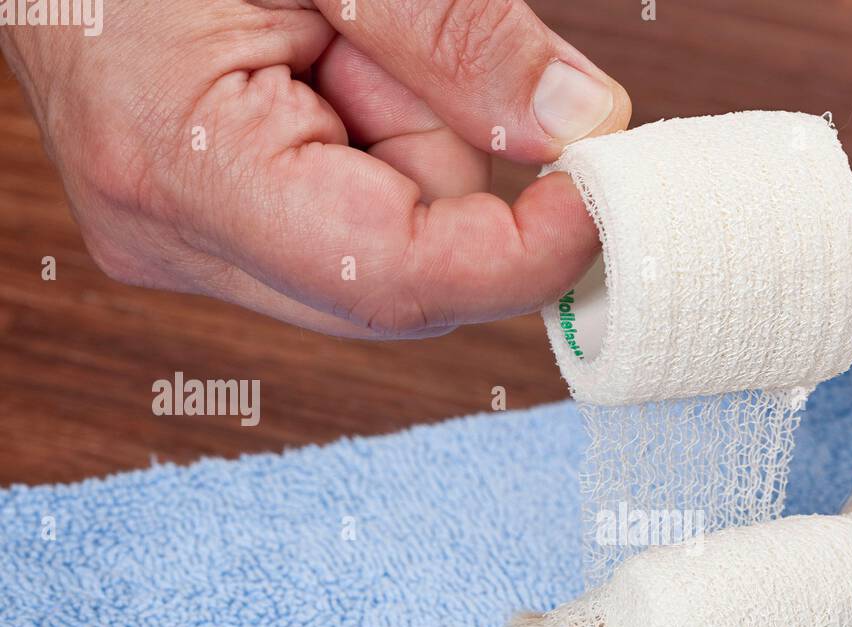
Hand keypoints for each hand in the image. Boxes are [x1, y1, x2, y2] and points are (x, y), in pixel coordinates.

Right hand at [0, 0, 629, 337]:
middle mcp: (174, 239)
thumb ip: (456, 37)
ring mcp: (188, 247)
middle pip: (398, 286)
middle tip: (411, 56)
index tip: (598, 199)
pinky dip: (372, 160)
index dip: (518, 256)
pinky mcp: (211, 237)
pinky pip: (348, 236)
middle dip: (449, 178)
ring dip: (405, 157)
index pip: (392, 277)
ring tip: (331, 45)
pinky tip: (320, 81)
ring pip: (384, 263)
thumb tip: (584, 124)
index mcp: (179, 163)